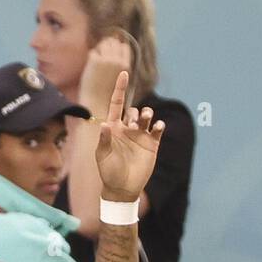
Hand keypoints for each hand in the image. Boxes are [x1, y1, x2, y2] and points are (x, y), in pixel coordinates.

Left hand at [79, 36, 133, 114]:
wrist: (96, 104)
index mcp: (125, 66)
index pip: (124, 47)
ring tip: (95, 64)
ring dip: (99, 50)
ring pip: (104, 44)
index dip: (116, 48)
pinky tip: (91, 68)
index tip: (109, 56)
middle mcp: (117, 61)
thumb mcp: (116, 77)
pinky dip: (91, 57)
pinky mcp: (95, 61)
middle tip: (100, 59)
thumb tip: (114, 41)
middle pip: (114, 42)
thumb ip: (116, 63)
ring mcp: (106, 60)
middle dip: (107, 46)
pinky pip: (93, 52)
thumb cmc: (105, 94)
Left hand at [95, 71, 164, 201]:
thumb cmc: (108, 172)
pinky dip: (159, 125)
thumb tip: (106, 125)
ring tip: (147, 120)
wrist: (122, 188)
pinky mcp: (152, 144)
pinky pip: (157, 129)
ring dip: (148, 114)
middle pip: (135, 110)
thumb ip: (104, 140)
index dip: (120, 88)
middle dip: (136, 112)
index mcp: (114, 128)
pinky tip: (157, 127)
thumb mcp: (102, 156)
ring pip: (147, 116)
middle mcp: (128, 129)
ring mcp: (141, 136)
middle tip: (134, 123)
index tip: (124, 73)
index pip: (117, 103)